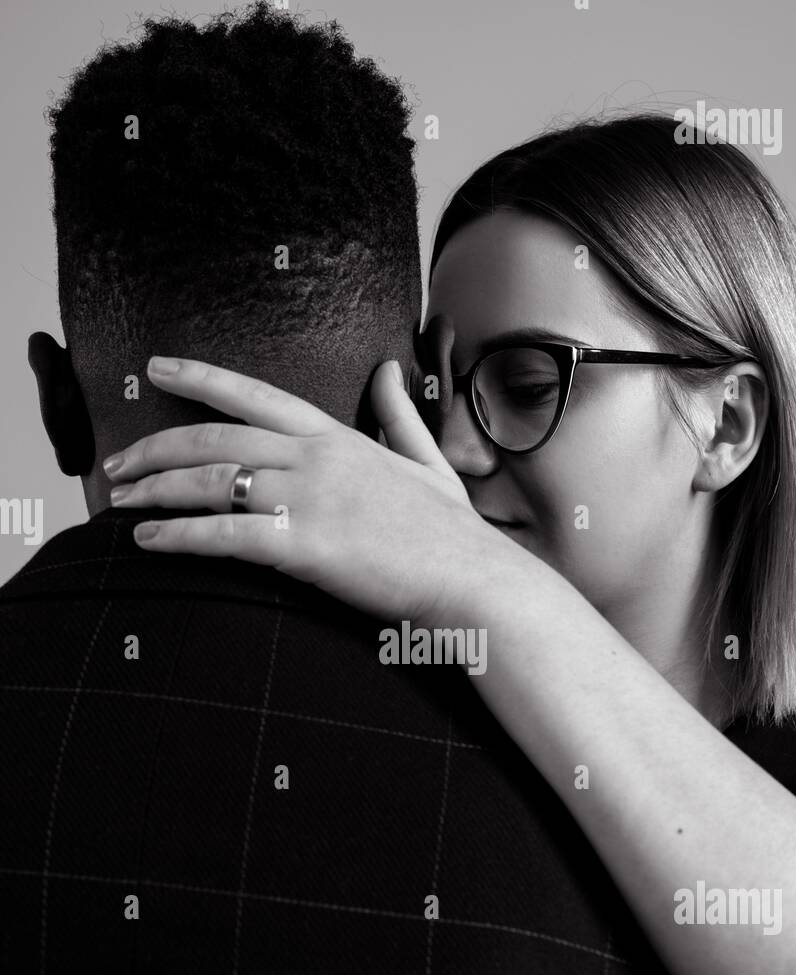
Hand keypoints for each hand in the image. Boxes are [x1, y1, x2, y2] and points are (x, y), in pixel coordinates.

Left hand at [105, 356, 489, 624]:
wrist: (474, 582)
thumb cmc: (453, 536)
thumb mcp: (428, 464)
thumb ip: (399, 417)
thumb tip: (388, 372)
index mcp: (338, 438)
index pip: (255, 396)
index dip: (200, 378)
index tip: (157, 368)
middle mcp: (314, 459)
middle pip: (214, 439)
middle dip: (156, 447)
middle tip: (117, 462)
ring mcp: (308, 500)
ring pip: (210, 482)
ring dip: (156, 490)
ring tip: (121, 501)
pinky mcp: (303, 546)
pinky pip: (223, 535)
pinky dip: (178, 536)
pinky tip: (150, 540)